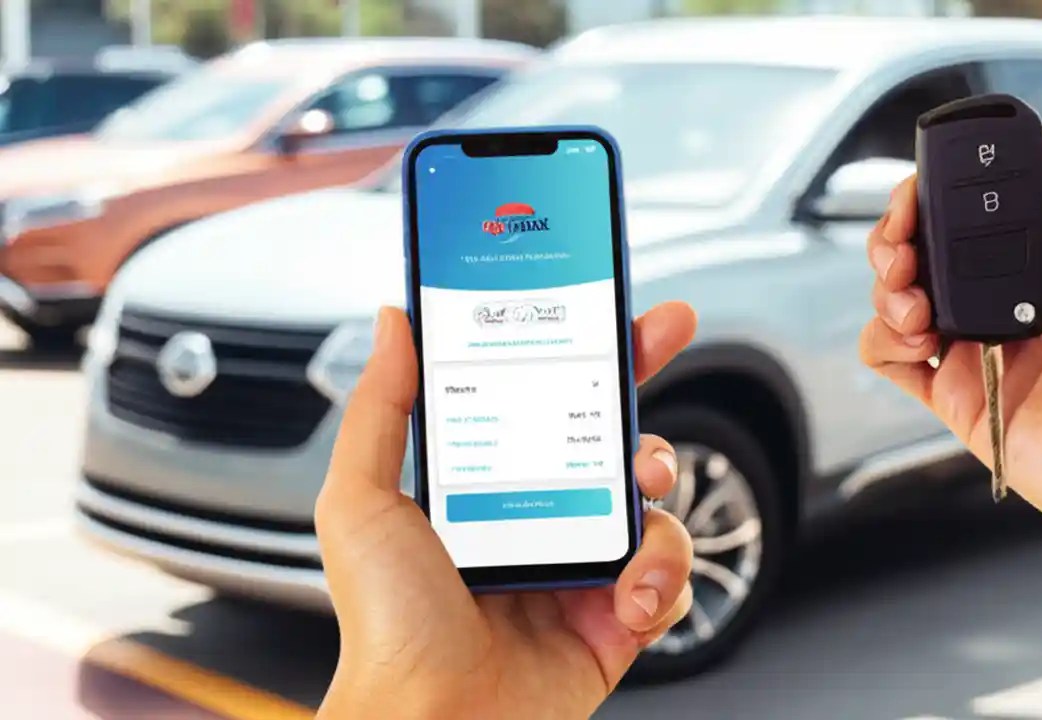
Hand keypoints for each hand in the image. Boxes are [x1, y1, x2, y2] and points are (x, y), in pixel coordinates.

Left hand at [315, 302, 697, 719]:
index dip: (591, 355)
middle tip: (662, 374)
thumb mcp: (362, 501)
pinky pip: (671, 581)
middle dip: (647, 406)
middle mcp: (544, 522)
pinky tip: (626, 600)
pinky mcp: (618, 623)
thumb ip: (381, 406)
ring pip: (655, 509)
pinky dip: (662, 581)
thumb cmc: (387, 626)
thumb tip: (392, 323)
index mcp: (492, 488)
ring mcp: (584, 572)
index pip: (549, 404)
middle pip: (615, 444)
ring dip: (658, 508)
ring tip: (630, 524)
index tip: (627, 313)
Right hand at [861, 132, 1041, 565]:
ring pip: (897, 293)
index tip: (930, 176)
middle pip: (925, 242)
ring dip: (886, 278)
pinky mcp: (956, 394)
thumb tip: (1041, 139)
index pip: (977, 202)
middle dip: (898, 225)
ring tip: (911, 293)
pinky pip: (888, 357)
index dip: (943, 183)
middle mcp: (1009, 296)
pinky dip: (880, 335)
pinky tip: (916, 334)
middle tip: (902, 235)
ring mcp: (978, 345)